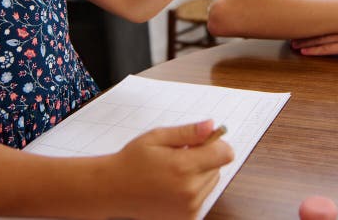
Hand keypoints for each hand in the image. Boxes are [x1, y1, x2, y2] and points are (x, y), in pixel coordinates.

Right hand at [108, 120, 233, 219]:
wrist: (113, 189)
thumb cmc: (132, 161)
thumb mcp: (157, 137)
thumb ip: (188, 132)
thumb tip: (211, 126)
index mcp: (184, 167)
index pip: (225, 153)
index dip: (216, 143)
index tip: (201, 141)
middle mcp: (190, 190)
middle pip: (218, 167)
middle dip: (204, 158)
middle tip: (178, 156)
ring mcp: (189, 207)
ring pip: (211, 182)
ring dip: (199, 174)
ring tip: (173, 172)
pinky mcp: (186, 218)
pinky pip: (203, 197)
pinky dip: (193, 190)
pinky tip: (173, 186)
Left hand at [292, 28, 337, 59]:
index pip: (332, 22)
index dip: (318, 24)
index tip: (306, 25)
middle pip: (322, 29)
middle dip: (306, 32)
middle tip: (292, 33)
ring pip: (321, 38)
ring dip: (305, 41)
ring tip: (292, 43)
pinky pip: (328, 49)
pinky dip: (314, 50)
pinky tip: (303, 51)